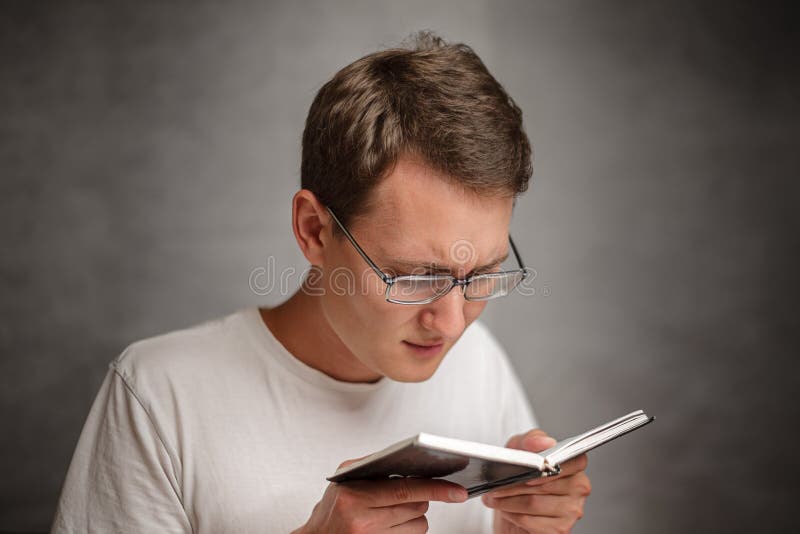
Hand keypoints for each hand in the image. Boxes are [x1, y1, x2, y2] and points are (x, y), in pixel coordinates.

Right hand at [294, 458, 467, 533]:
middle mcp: (362, 520)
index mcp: (354, 496)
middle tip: (409, 495)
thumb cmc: (332, 508)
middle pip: (416, 507)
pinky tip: (391, 525)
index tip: (458, 491)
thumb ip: (373, 464)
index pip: (406, 489)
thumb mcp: (345, 479)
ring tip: (393, 512)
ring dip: (414, 517)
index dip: (436, 489)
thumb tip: (408, 455)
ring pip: (418, 525)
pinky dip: (409, 530)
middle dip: (420, 499)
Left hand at [483, 430, 591, 533]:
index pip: (576, 460)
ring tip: (494, 496)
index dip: (554, 465)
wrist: (511, 504)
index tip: (534, 467)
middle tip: (496, 484)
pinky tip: (505, 510)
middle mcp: (578, 488)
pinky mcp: (560, 530)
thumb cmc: (520, 472)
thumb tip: (545, 442)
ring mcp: (572, 511)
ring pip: (535, 503)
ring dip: (508, 500)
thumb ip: (531, 439)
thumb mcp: (520, 448)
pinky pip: (532, 522)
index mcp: (574, 465)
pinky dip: (512, 515)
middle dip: (517, 483)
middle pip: (547, 484)